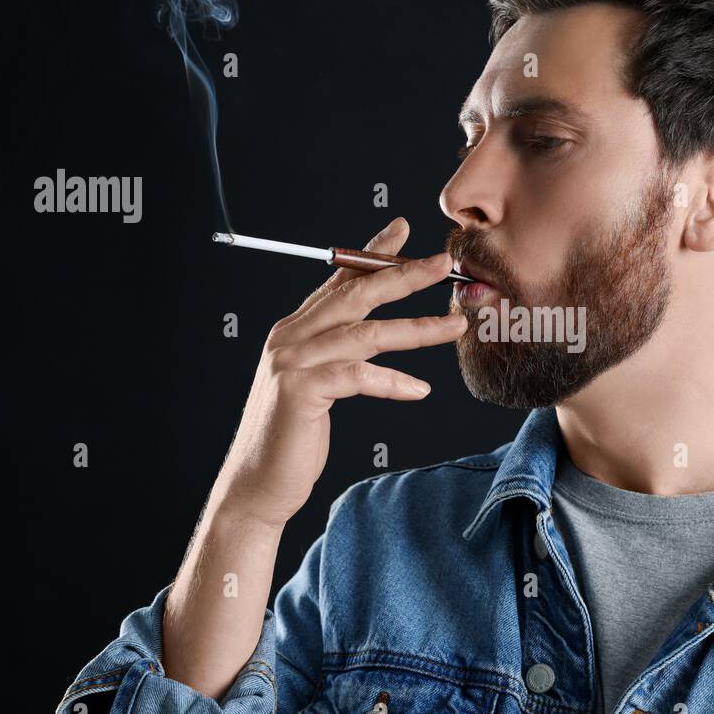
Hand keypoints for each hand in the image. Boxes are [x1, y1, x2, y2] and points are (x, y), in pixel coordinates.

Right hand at [206, 217, 465, 530]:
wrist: (258, 482)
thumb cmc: (294, 434)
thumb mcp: (318, 382)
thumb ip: (338, 352)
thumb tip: (374, 331)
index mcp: (296, 328)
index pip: (338, 279)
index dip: (372, 253)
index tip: (403, 231)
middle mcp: (291, 336)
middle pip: (355, 294)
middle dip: (402, 275)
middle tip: (442, 263)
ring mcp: (293, 362)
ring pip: (365, 333)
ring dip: (416, 328)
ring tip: (454, 326)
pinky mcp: (301, 391)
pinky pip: (357, 376)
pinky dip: (392, 381)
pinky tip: (420, 390)